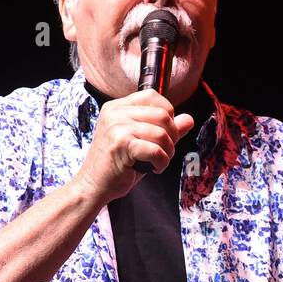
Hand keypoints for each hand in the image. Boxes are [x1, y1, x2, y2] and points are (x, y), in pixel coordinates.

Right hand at [72, 89, 194, 203]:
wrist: (94, 185)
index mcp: (117, 107)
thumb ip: (165, 129)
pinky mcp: (121, 143)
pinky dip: (161, 162)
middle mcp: (115, 112)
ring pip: (161, 133)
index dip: (167, 114)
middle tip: (164, 152)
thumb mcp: (142, 142)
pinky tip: (154, 168)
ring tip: (158, 162)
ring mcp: (116, 126)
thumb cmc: (117, 165)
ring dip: (167, 152)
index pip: (153, 96)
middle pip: (162, 114)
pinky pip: (155, 149)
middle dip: (172, 136)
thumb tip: (189, 119)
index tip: (163, 134)